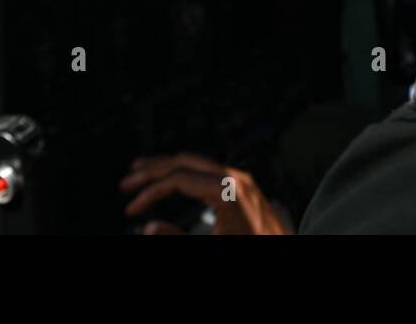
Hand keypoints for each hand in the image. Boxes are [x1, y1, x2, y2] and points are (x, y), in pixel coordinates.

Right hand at [119, 152, 289, 234]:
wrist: (287, 253)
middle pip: (185, 161)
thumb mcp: (210, 248)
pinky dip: (187, 173)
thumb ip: (176, 239)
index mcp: (226, 189)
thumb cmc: (252, 249)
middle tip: (127, 181)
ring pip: (197, 163)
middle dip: (153, 170)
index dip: (149, 192)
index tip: (131, 208)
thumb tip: (149, 228)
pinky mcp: (246, 187)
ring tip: (144, 171)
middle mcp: (235, 177)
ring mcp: (243, 179)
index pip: (177, 178)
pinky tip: (175, 179)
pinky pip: (210, 171)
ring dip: (169, 166)